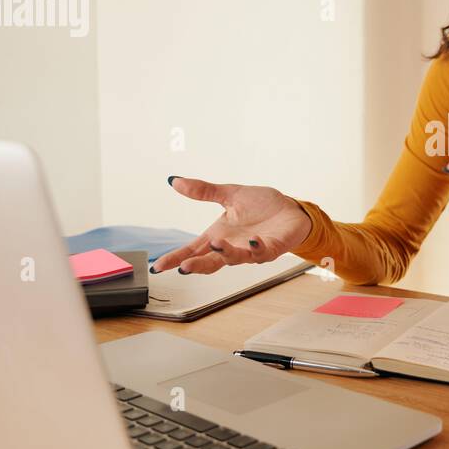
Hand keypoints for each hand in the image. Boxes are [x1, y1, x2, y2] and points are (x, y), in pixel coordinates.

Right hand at [150, 177, 312, 274]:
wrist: (291, 208)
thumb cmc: (262, 205)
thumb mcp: (230, 195)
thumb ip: (204, 191)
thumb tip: (175, 180)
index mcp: (219, 234)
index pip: (193, 249)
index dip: (175, 258)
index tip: (157, 267)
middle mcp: (232, 246)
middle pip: (211, 260)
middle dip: (198, 265)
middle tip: (184, 267)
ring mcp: (251, 250)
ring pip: (235, 258)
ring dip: (226, 253)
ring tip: (217, 244)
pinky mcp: (271, 248)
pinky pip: (262, 252)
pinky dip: (256, 248)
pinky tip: (253, 241)